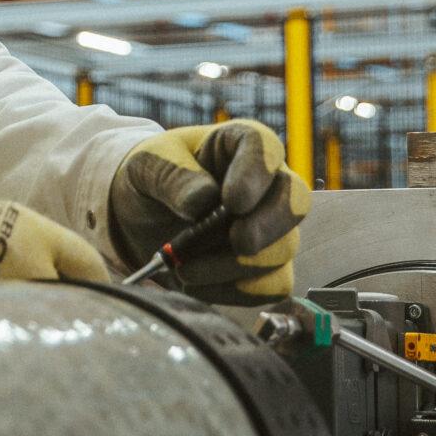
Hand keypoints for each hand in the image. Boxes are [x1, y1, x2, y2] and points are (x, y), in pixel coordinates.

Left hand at [109, 120, 310, 304]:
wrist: (140, 216)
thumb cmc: (152, 178)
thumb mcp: (147, 165)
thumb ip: (172, 176)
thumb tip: (203, 201)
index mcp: (239, 145)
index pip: (265, 148)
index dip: (256, 174)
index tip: (232, 200)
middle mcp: (266, 184)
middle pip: (295, 202)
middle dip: (267, 227)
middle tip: (236, 241)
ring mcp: (270, 227)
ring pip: (284, 249)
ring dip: (237, 266)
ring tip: (186, 268)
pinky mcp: (264, 267)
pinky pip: (272, 286)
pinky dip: (235, 291)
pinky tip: (198, 283)